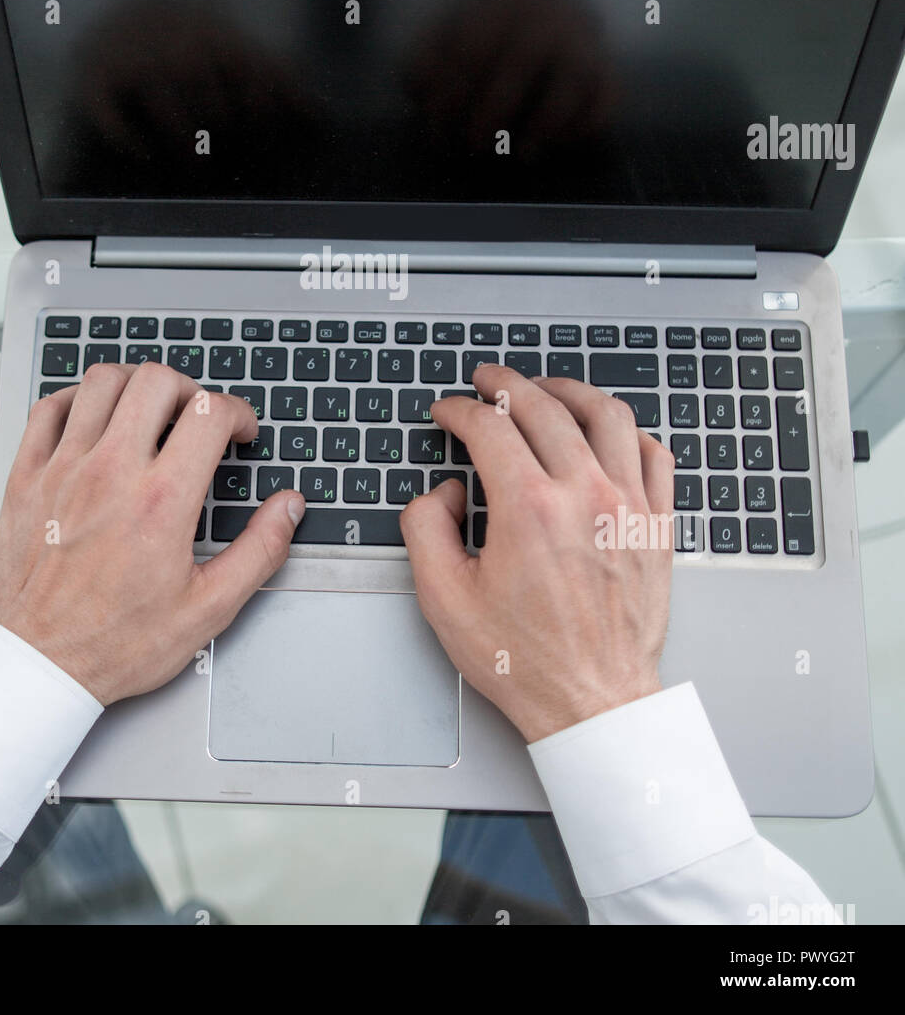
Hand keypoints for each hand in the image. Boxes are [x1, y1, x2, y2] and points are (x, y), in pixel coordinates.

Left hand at [0, 363, 304, 704]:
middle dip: (191, 389)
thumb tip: (288, 509)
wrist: (36, 666)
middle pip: (157, 381)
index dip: (237, 412)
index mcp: (161, 501)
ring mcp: (63, 470)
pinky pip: (49, 407)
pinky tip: (93, 418)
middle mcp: (111, 473)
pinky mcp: (27, 477)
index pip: (210, 412)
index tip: (239, 432)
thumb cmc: (114, 644)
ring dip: (136, 384)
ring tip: (149, 409)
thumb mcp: (207, 609)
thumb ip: (259, 551)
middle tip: (197, 418)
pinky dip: (77, 399)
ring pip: (102, 381)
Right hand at [401, 367, 674, 742]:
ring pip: (605, 414)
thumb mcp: (444, 599)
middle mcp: (583, 495)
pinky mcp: (657, 524)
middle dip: (506, 383)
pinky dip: (627, 429)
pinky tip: (606, 431)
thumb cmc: (525, 660)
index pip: (489, 427)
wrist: (593, 702)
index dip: (459, 410)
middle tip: (487, 381)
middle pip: (543, 405)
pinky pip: (651, 452)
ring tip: (546, 388)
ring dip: (569, 390)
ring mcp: (627, 505)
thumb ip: (426, 528)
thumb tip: (445, 491)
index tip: (448, 412)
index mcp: (529, 508)